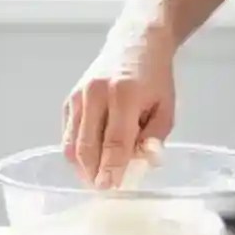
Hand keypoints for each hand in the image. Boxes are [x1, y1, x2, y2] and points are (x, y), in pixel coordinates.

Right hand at [63, 27, 176, 188]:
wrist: (134, 45)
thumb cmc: (154, 79)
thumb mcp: (166, 107)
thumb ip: (156, 136)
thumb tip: (142, 162)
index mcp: (124, 94)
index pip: (115, 141)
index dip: (111, 168)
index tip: (110, 188)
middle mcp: (95, 94)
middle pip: (88, 146)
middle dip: (94, 173)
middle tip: (105, 189)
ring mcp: (78, 97)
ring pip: (72, 145)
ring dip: (83, 168)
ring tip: (98, 179)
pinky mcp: (69, 101)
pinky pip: (68, 137)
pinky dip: (77, 154)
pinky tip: (91, 161)